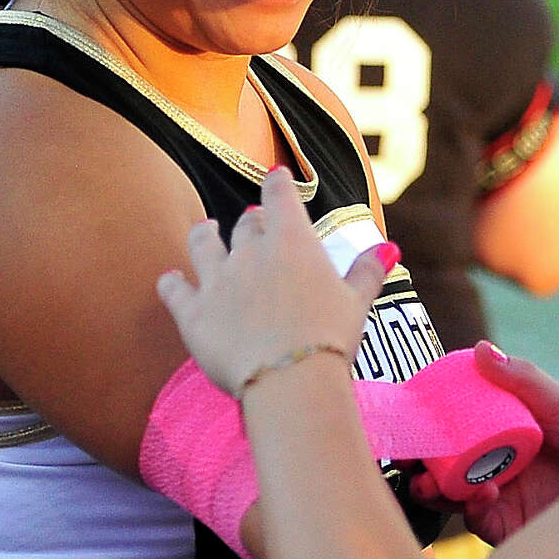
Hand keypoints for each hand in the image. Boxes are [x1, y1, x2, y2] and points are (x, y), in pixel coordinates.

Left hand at [157, 166, 390, 396]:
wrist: (291, 380)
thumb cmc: (330, 339)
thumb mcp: (357, 302)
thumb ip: (368, 271)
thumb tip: (388, 249)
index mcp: (293, 241)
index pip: (279, 195)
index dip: (277, 183)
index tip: (276, 177)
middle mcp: (250, 251)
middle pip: (245, 223)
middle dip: (251, 221)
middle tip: (254, 223)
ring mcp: (217, 280)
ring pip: (202, 243)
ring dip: (205, 235)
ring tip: (205, 231)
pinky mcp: (192, 313)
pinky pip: (173, 289)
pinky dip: (171, 283)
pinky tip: (170, 280)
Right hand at [413, 342, 558, 545]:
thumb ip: (522, 380)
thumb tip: (479, 348)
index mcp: (505, 433)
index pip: (457, 430)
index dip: (430, 429)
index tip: (408, 422)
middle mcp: (499, 465)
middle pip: (446, 466)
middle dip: (420, 466)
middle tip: (407, 462)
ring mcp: (505, 498)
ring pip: (454, 496)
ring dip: (436, 489)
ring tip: (430, 482)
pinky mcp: (513, 529)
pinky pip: (479, 521)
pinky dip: (472, 507)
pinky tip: (484, 492)